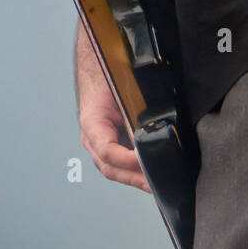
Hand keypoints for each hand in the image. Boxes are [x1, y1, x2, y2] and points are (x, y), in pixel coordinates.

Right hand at [74, 23, 150, 193]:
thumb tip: (150, 139)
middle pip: (111, 167)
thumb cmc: (107, 75)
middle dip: (134, 178)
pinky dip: (135, 170)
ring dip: (135, 178)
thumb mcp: (122, 93)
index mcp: (92, 124)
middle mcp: (93, 138)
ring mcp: (100, 142)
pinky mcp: (112, 141)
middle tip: (154, 184)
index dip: (127, 160)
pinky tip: (150, 175)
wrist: (100, 64)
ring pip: (115, 169)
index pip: (107, 151)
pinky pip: (121, 161)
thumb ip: (132, 117)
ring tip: (155, 184)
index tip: (144, 161)